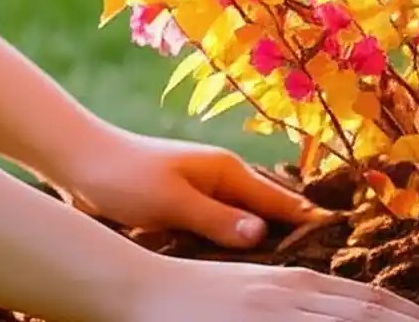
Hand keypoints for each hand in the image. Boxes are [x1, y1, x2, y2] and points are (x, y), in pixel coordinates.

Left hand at [56, 127, 319, 248]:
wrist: (78, 161)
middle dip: (294, 229)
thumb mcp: (171, 202)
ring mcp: (205, 191)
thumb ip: (217, 220)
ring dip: (265, 236)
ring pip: (246, 218)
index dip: (308, 217)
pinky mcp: (186, 204)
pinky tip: (242, 257)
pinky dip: (238, 238)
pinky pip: (224, 224)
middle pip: (269, 209)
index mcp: (227, 171)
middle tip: (323, 252)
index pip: (280, 200)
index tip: (340, 231)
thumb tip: (263, 236)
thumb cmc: (123, 178)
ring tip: (293, 258)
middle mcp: (223, 179)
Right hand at [120, 256, 418, 321]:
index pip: (372, 302)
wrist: (134, 288)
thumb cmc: (194, 298)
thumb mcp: (256, 296)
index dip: (413, 315)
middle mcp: (295, 296)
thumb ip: (296, 306)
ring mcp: (272, 313)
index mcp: (299, 285)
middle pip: (371, 315)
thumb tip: (338, 313)